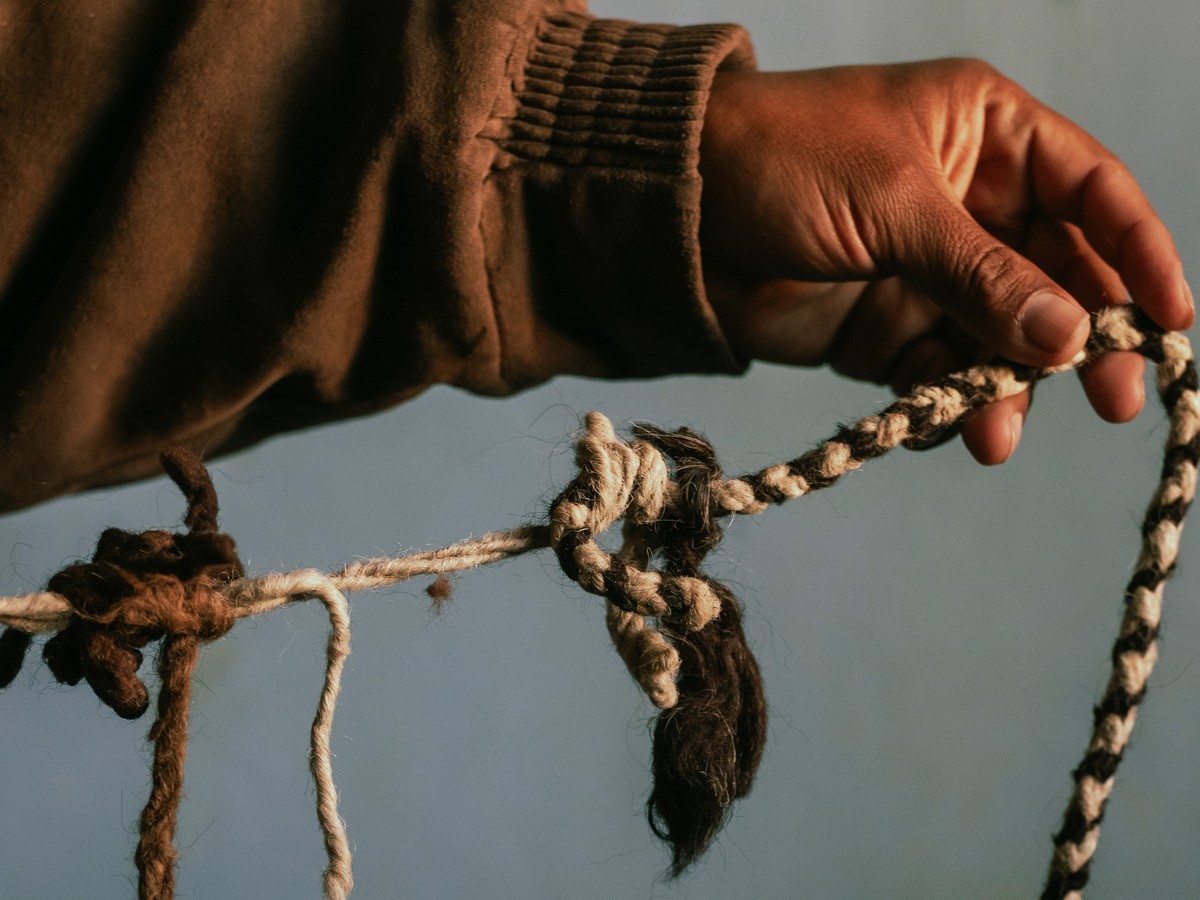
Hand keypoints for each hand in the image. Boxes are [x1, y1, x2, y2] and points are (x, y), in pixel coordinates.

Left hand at [699, 59, 1191, 463]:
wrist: (675, 209)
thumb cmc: (783, 161)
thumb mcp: (895, 203)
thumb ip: (983, 273)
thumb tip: (1073, 336)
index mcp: (987, 135)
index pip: (1092, 192)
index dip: (1138, 253)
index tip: (1172, 321)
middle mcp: (968, 203)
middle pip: (1057, 277)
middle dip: (1085, 338)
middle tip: (1111, 398)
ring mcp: (926, 271)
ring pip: (999, 338)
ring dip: (1008, 386)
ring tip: (995, 433)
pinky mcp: (881, 329)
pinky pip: (936, 372)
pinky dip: (947, 402)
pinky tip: (947, 427)